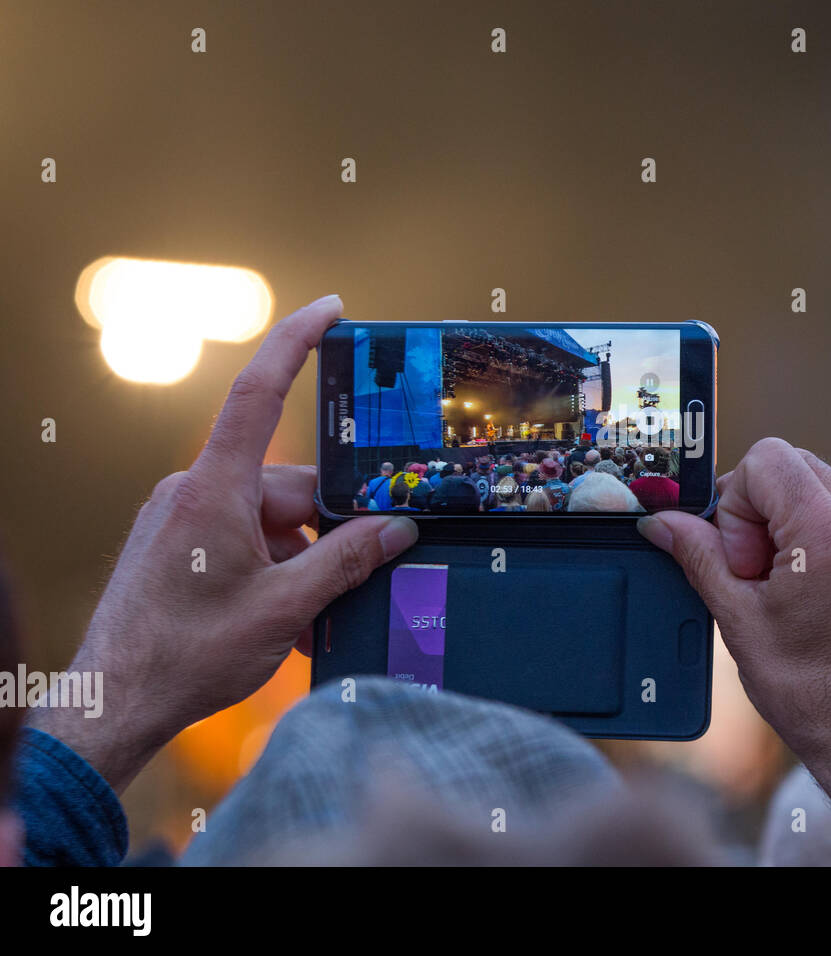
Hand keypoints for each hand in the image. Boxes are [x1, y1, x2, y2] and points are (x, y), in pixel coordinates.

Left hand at [29, 295, 418, 791]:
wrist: (112, 705)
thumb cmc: (187, 656)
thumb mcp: (285, 608)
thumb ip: (347, 562)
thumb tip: (398, 529)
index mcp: (215, 491)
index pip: (257, 394)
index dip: (295, 342)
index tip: (331, 308)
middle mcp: (195, 492)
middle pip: (287, 484)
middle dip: (327, 528)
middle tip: (357, 575)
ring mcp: (182, 518)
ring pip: (269, 518)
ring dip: (300, 559)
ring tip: (310, 617)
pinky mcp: (177, 544)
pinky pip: (243, 538)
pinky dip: (273, 569)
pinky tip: (287, 617)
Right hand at [637, 437, 830, 852]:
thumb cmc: (821, 698)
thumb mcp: (742, 625)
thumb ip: (699, 559)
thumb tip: (662, 523)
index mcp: (830, 532)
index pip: (766, 458)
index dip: (735, 501)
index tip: (738, 558)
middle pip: (794, 466)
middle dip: (758, 508)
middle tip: (752, 571)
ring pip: (821, 491)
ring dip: (786, 525)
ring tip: (780, 591)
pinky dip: (816, 541)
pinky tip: (808, 600)